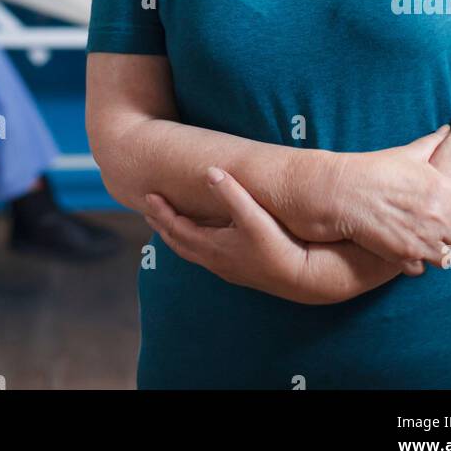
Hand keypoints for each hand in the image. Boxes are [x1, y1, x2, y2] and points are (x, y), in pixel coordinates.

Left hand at [143, 167, 315, 302]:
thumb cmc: (277, 246)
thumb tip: (210, 171)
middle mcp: (214, 261)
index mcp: (212, 247)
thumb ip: (231, 194)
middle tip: (149, 210)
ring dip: (177, 235)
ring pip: (192, 252)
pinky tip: (203, 237)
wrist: (301, 278)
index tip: (148, 196)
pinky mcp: (239, 270)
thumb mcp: (254, 217)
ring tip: (170, 223)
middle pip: (178, 242)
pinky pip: (205, 255)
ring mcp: (226, 268)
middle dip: (162, 225)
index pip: (176, 228)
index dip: (161, 212)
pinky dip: (194, 242)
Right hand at [332, 126, 450, 271]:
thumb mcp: (406, 154)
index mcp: (444, 189)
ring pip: (447, 259)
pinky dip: (415, 263)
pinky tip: (405, 250)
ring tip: (424, 242)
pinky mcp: (405, 255)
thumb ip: (431, 143)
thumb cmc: (375, 169)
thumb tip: (446, 129)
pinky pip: (422, 269)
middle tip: (445, 234)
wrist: (343, 192)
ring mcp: (423, 238)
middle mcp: (439, 216)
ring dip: (437, 253)